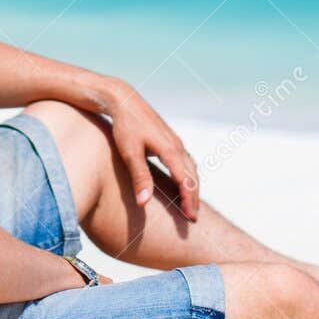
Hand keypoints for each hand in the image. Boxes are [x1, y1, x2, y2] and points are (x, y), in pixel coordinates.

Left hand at [93, 77, 200, 220]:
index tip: (190, 218)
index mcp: (170, 150)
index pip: (186, 181)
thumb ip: (139, 178)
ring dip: (193, 187)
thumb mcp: (130, 153)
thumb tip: (143, 204)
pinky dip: (188, 175)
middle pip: (193, 176)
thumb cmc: (124, 127)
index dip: (189, 201)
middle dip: (194, 197)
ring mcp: (175, 142)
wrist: (124, 100)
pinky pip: (185, 161)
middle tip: (192, 218)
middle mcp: (177, 146)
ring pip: (191, 168)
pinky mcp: (169, 140)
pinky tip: (182, 183)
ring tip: (189, 204)